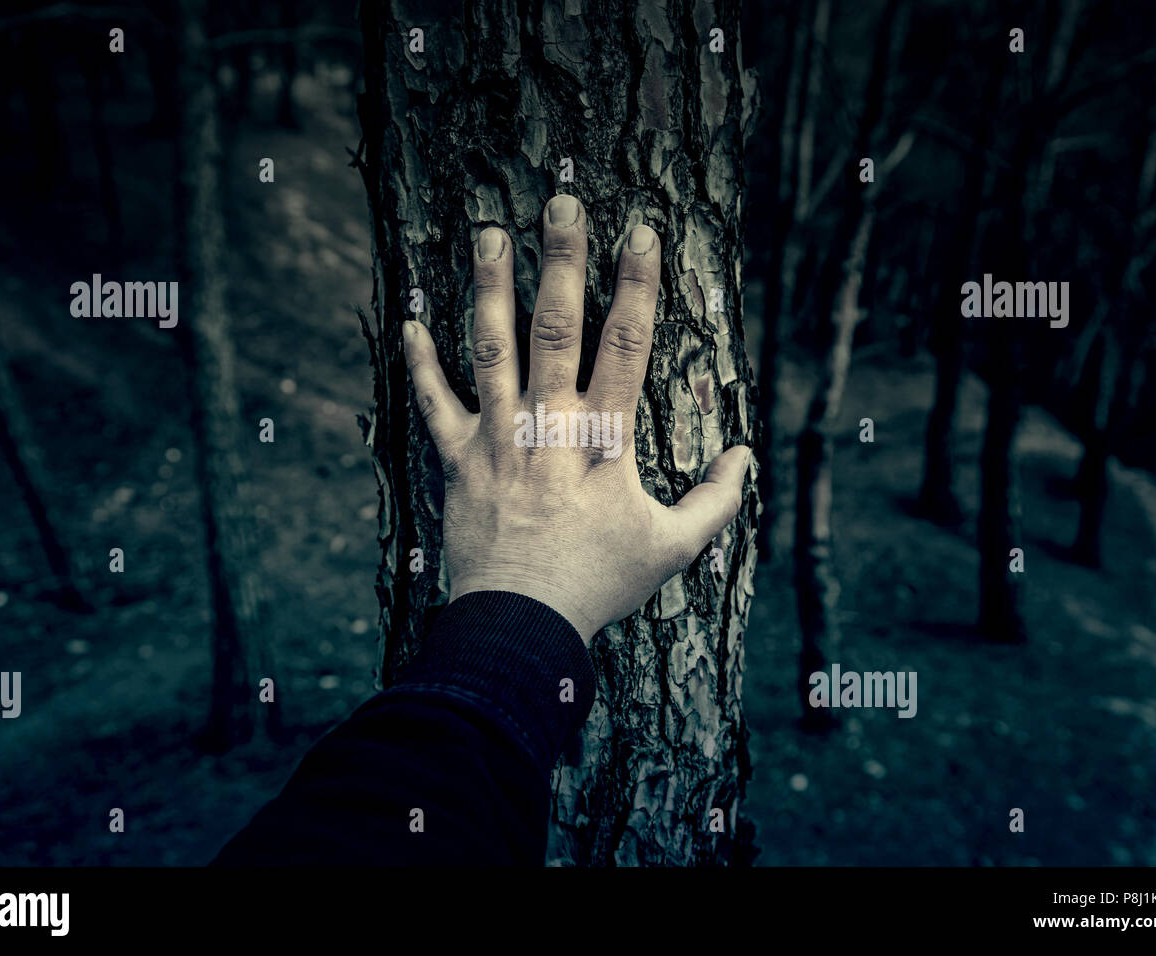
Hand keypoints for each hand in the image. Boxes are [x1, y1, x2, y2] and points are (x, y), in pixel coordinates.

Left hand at [403, 194, 750, 641]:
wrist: (521, 623)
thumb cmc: (599, 584)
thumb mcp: (672, 548)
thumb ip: (716, 501)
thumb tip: (746, 457)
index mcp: (604, 440)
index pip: (627, 347)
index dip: (638, 286)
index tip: (642, 232)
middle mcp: (549, 425)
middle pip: (557, 328)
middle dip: (562, 260)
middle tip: (562, 201)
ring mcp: (500, 439)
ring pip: (494, 350)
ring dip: (490, 289)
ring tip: (488, 233)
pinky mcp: (459, 461)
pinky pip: (436, 405)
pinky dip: (421, 366)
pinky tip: (409, 323)